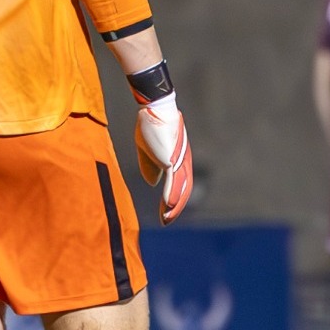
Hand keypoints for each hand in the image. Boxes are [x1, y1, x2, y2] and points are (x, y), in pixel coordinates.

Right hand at [133, 93, 192, 219]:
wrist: (154, 109)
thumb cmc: (150, 125)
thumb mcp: (147, 149)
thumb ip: (150, 165)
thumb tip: (152, 183)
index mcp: (177, 160)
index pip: (179, 184)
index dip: (173, 198)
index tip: (165, 211)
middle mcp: (182, 162)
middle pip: (182, 190)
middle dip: (175, 207)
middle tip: (166, 220)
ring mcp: (178, 161)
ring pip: (180, 188)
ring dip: (174, 206)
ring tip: (166, 219)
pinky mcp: (172, 159)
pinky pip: (173, 181)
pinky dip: (171, 195)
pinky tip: (167, 207)